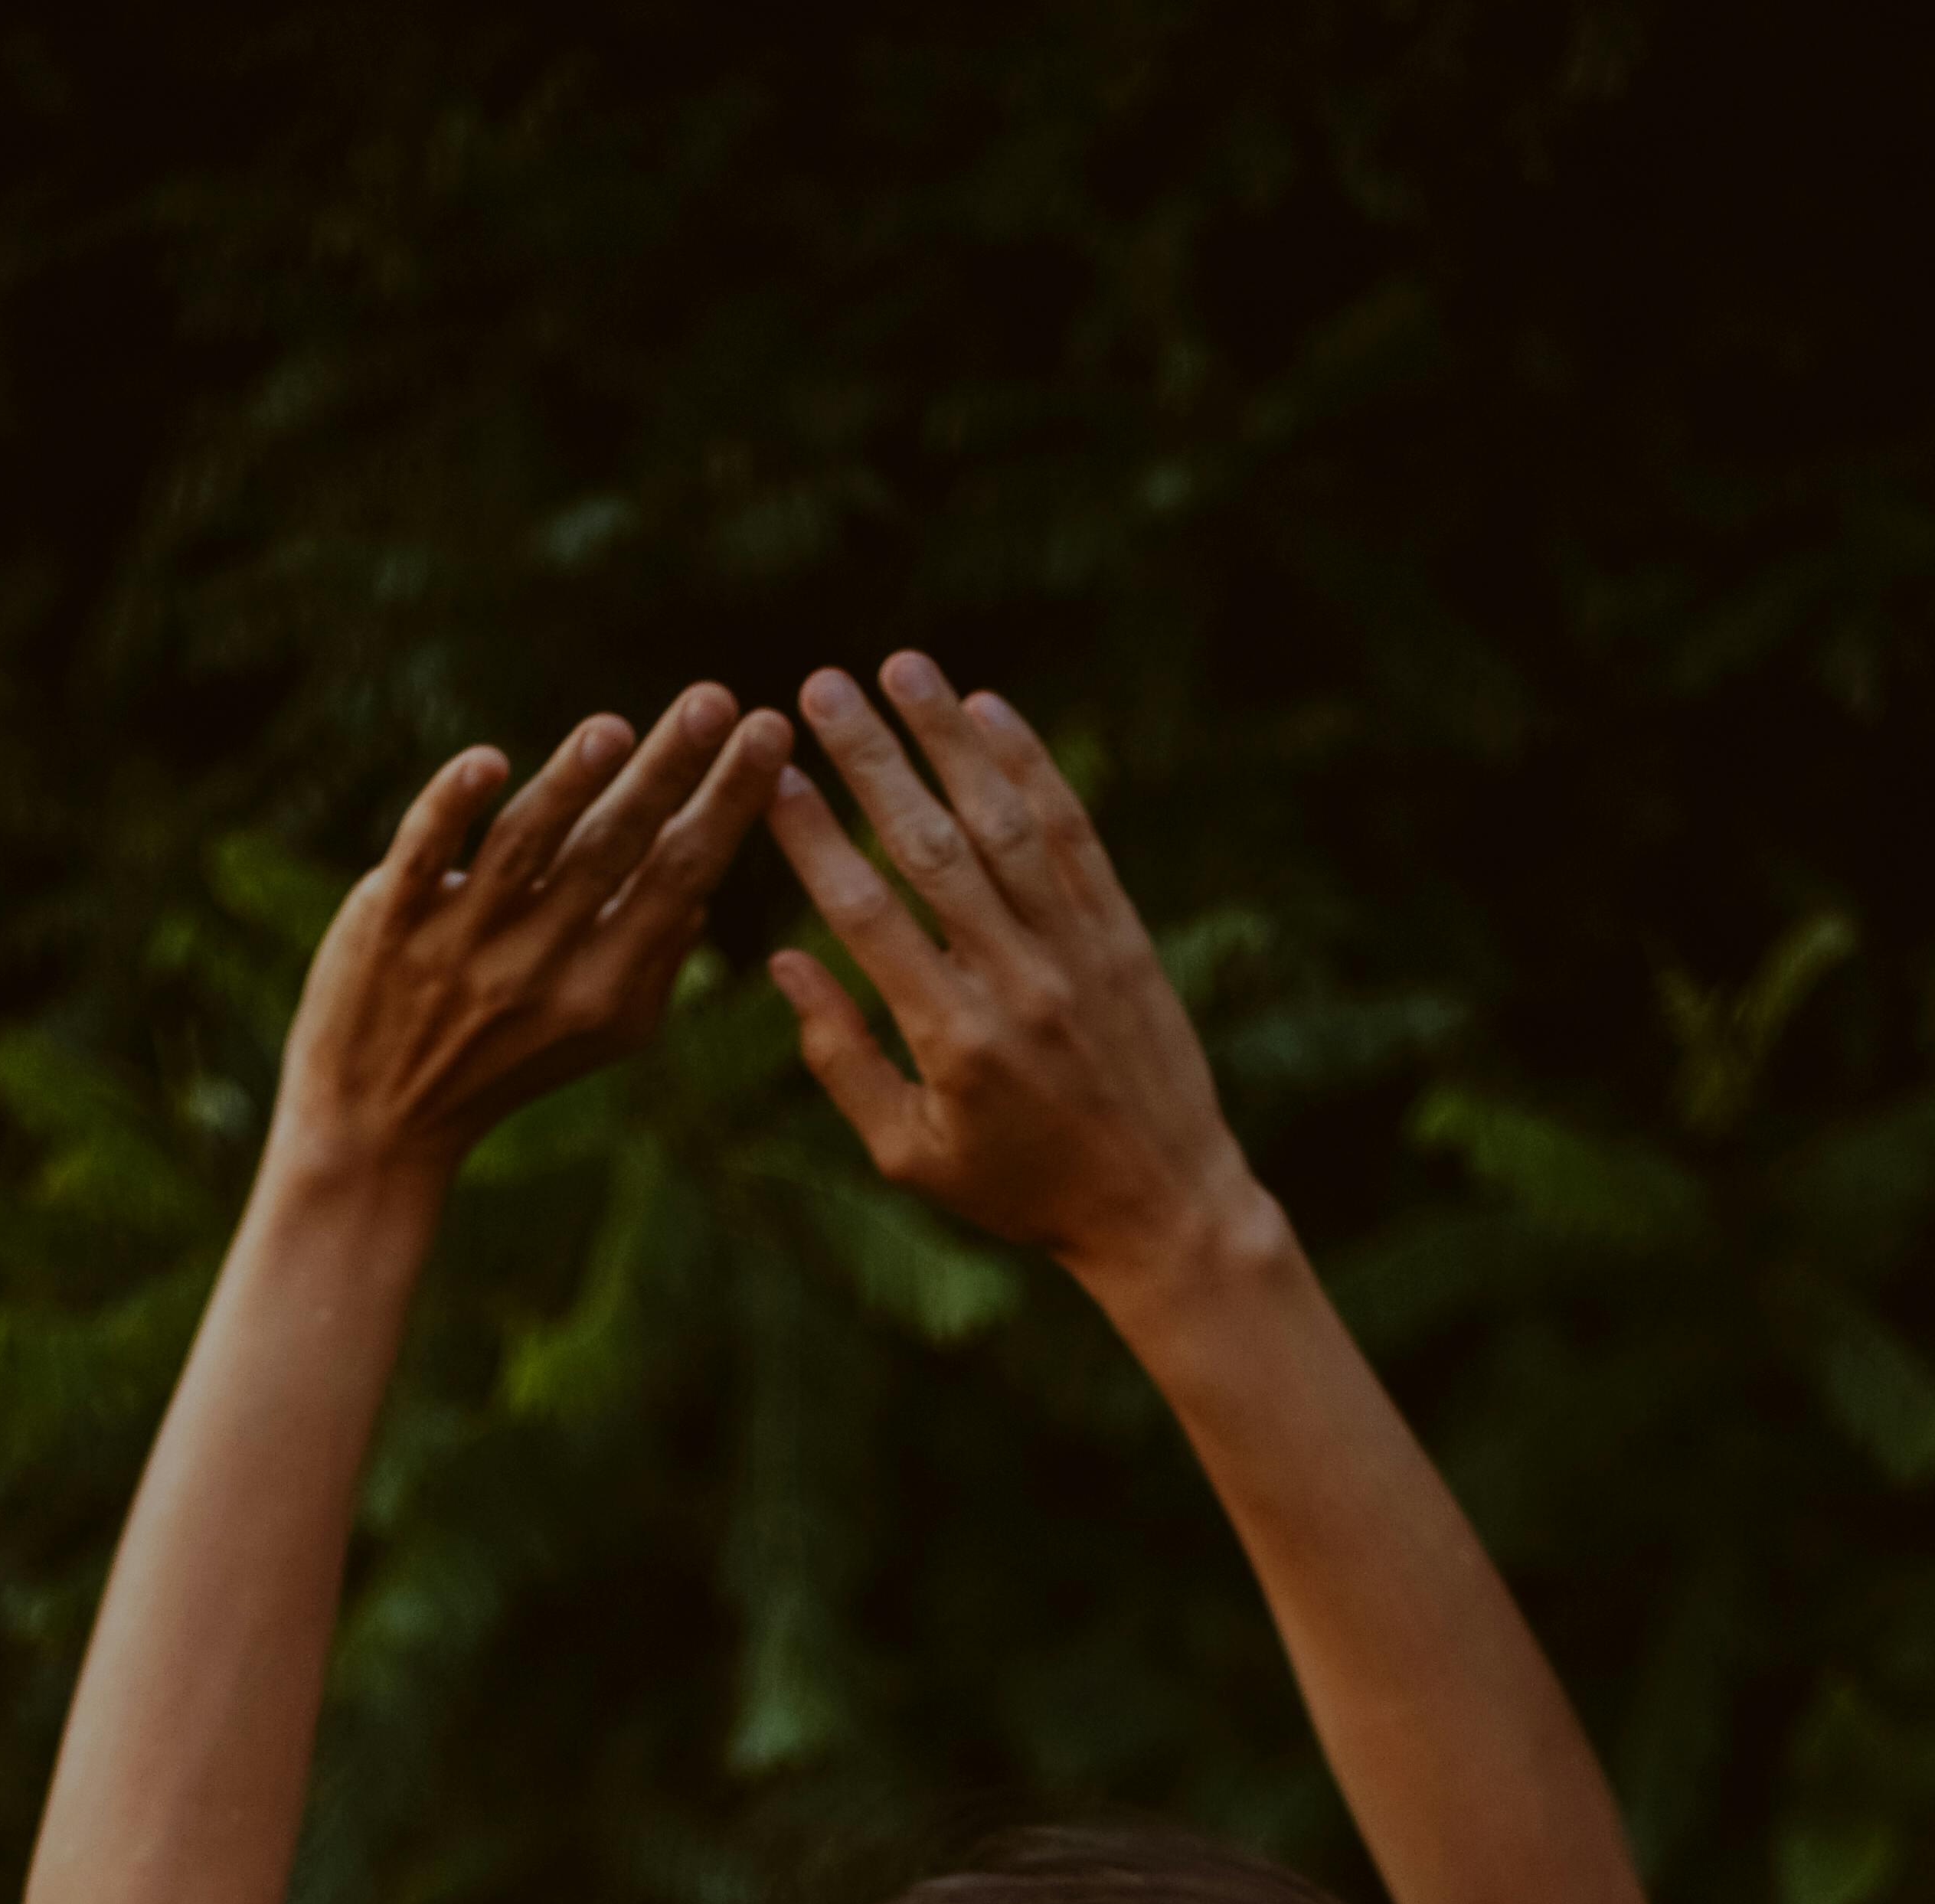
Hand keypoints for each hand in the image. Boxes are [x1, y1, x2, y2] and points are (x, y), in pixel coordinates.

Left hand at [272, 685, 794, 1195]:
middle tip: (719, 699)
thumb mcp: (598, 1035)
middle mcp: (539, 966)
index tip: (767, 731)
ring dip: (570, 784)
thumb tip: (704, 888)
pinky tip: (489, 761)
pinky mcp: (390, 919)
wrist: (378, 1123)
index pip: (679, 879)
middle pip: (615, 852)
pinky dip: (453, 806)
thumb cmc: (504, 1065)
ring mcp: (462, 942)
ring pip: (525, 848)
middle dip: (671, 773)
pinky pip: (425, 854)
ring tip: (616, 730)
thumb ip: (653, 962)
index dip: (726, 804)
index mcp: (604, 989)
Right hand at [763, 654, 1259, 1296]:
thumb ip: (843, 1059)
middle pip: (929, 847)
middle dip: (871, 760)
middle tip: (820, 686)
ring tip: (901, 667)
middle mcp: (1015, 983)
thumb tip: (785, 962)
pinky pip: (1071, 832)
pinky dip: (1030, 766)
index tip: (773, 775)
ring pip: (1003, 821)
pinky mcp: (1122, 932)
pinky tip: (988, 712)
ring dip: (949, 738)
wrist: (1161, 1205)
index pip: (866, 916)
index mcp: (952, 1042)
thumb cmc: (1020, 1187)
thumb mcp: (912, 1151)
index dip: (814, 838)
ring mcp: (1076, 950)